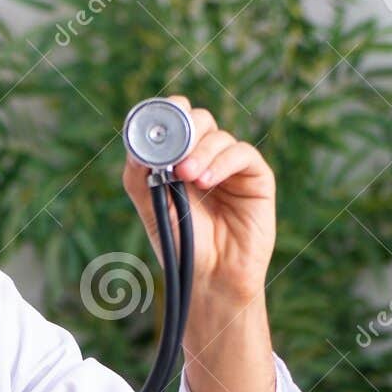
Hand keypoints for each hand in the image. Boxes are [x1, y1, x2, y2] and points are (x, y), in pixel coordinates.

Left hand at [120, 95, 276, 311]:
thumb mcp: (151, 208)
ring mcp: (232, 166)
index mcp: (180, 159)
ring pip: (219, 136)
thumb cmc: (180, 245)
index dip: (168, 113)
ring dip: (200, 151)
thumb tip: (135, 146)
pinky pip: (242, 154)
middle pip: (199, 120)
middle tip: (172, 152)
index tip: (156, 121)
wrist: (210, 277)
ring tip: (186, 176)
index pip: (177, 121)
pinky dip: (222, 161)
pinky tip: (205, 181)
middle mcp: (207, 157)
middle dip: (184, 129)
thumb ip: (139, 177)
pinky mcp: (256, 178)